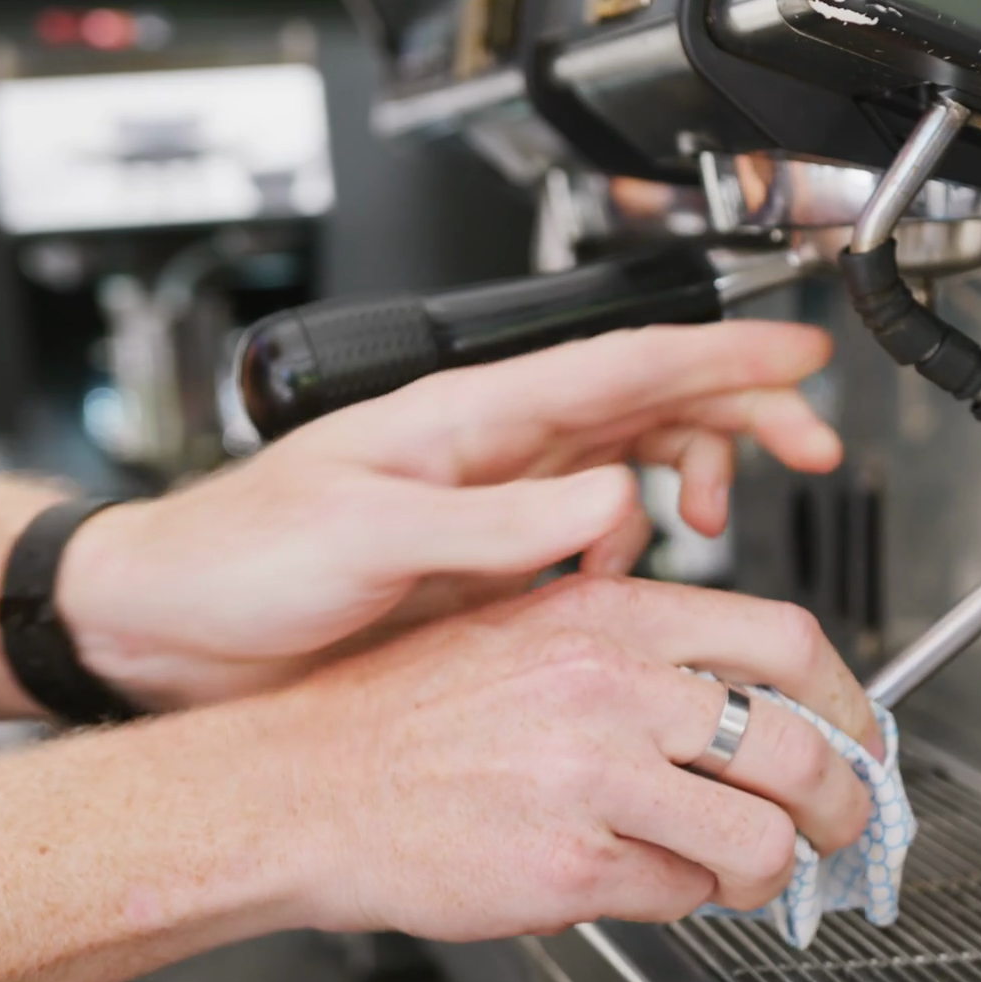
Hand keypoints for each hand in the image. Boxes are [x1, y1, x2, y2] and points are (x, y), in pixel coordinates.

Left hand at [56, 321, 843, 710]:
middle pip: (646, 404)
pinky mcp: (484, 558)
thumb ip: (494, 523)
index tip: (801, 354)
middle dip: (740, 414)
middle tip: (810, 446)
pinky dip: (630, 548)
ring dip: (689, 481)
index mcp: (469, 419)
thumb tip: (612, 502)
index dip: (723, 357)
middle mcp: (491, 448)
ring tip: (710, 527)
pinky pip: (590, 532)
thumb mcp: (366, 536)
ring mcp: (492, 500)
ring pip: (629, 462)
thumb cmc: (238, 561)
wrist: (169, 627)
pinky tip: (618, 582)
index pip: (622, 364)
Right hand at [257, 576, 879, 939]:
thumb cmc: (406, 712)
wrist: (299, 783)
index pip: (786, 639)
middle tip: (839, 824)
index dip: (849, 698)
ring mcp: (591, 780)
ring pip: (757, 840)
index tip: (859, 733)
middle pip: (797, 747)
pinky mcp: (567, 867)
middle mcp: (610, 687)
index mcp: (609, 614)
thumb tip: (750, 695)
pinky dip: (683, 898)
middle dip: (842, 803)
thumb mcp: (529, 632)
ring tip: (750, 871)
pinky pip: (681, 896)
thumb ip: (640, 651)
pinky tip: (648, 879)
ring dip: (773, 868)